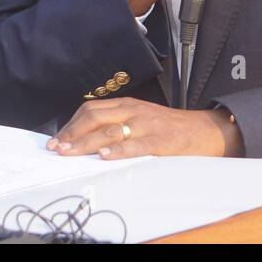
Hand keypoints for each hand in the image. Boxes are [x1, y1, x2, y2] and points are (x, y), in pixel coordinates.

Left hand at [46, 98, 242, 158]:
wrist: (204, 130)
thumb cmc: (169, 128)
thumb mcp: (141, 118)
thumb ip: (119, 123)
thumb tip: (89, 139)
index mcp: (128, 104)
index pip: (92, 110)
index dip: (71, 124)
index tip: (57, 139)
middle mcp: (134, 110)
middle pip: (95, 117)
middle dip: (72, 133)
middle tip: (57, 148)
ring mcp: (146, 124)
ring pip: (110, 131)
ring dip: (86, 143)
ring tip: (70, 152)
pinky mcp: (159, 140)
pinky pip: (135, 144)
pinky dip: (118, 150)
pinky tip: (105, 156)